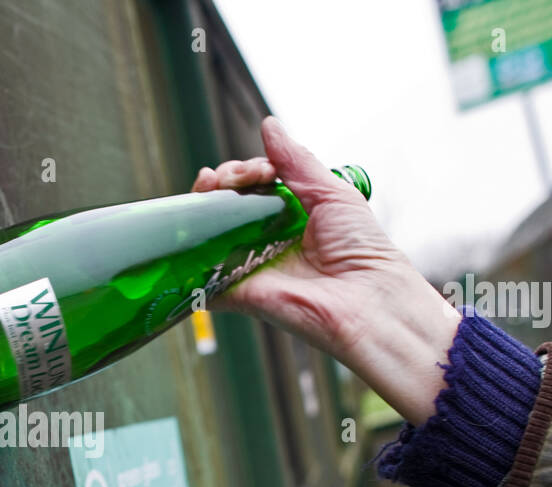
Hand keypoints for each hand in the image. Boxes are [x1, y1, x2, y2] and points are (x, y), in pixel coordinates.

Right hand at [192, 116, 461, 426]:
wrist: (364, 297)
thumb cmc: (360, 248)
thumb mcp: (331, 192)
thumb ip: (296, 161)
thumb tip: (269, 124)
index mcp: (290, 216)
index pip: (253, 186)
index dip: (244, 171)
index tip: (252, 170)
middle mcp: (266, 240)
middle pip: (227, 207)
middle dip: (218, 185)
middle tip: (222, 179)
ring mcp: (249, 266)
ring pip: (210, 235)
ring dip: (199, 210)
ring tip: (204, 191)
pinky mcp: (237, 293)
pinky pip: (203, 279)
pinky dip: (188, 259)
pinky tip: (187, 232)